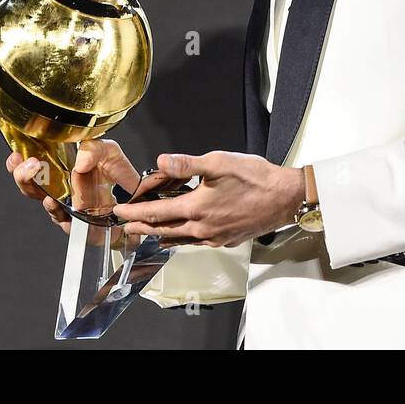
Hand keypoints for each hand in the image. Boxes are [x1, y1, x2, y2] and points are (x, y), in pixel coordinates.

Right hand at [5, 140, 140, 239]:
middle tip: (28, 164)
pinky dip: (55, 210)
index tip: (15, 154)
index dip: (18, 163)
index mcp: (62, 171)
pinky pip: (62, 219)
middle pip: (29, 186)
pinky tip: (51, 201)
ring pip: (43, 201)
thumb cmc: (117, 177)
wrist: (136, 202)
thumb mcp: (109, 152)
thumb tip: (80, 162)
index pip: (32, 166)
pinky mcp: (77, 223)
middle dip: (22, 175)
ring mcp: (67, 208)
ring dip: (36, 189)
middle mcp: (60, 190)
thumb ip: (95, 149)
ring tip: (36, 176)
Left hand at [111, 151, 304, 247]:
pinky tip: (185, 235)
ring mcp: (215, 237)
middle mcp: (202, 229)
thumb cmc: (256, 179)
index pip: (156, 213)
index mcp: (196, 208)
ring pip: (180, 240)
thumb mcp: (219, 162)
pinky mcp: (227, 239)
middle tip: (127, 226)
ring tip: (150, 232)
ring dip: (161, 235)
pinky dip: (183, 239)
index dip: (135, 212)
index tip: (120, 211)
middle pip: (163, 231)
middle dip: (142, 227)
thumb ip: (187, 164)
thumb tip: (161, 161)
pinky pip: (198, 243)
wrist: (284, 198)